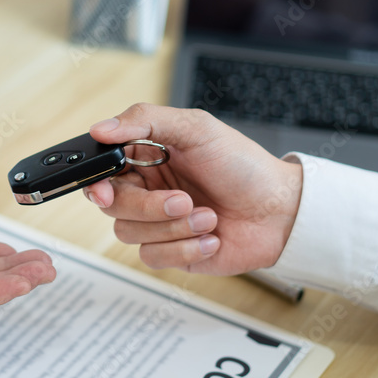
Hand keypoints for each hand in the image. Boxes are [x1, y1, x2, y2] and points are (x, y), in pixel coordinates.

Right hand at [82, 103, 302, 274]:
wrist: (280, 211)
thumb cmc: (243, 166)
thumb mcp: (196, 128)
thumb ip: (144, 120)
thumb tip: (100, 128)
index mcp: (146, 158)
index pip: (103, 169)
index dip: (98, 181)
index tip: (107, 188)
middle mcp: (147, 190)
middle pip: (112, 205)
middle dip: (148, 207)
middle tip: (184, 200)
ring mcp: (157, 223)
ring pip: (128, 233)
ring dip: (173, 227)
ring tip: (208, 217)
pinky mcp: (171, 252)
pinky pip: (152, 257)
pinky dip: (184, 248)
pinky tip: (211, 237)